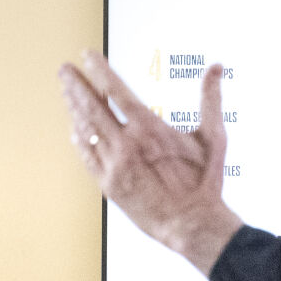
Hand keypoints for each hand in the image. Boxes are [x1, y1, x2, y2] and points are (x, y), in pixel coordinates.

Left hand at [59, 51, 243, 273]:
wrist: (192, 224)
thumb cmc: (205, 183)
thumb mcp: (213, 137)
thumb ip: (211, 99)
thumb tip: (216, 68)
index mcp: (148, 129)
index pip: (115, 90)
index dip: (98, 70)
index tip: (88, 56)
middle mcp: (126, 145)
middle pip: (92, 107)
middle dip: (76, 85)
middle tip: (65, 71)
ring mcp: (114, 166)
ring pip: (86, 130)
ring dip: (74, 108)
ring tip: (66, 92)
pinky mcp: (108, 186)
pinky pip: (87, 156)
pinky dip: (79, 139)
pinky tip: (75, 128)